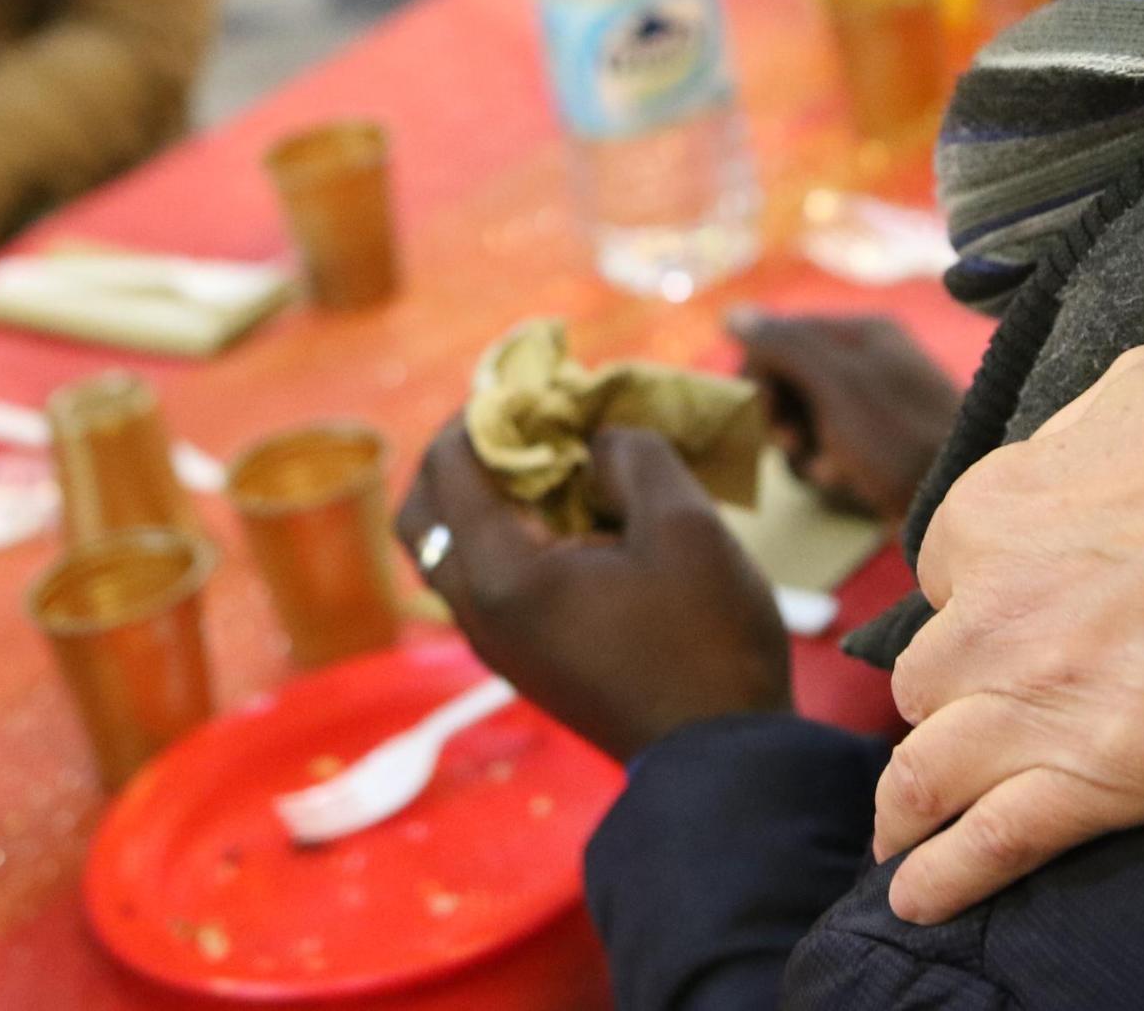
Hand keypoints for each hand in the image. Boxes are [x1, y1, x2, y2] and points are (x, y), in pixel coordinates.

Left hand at [398, 423, 790, 762]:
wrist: (721, 759)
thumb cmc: (708, 642)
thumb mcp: (686, 525)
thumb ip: (631, 456)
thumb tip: (594, 442)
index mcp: (502, 576)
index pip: (449, 463)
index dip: (486, 408)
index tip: (538, 384)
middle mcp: (477, 610)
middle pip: (422, 508)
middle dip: (463, 450)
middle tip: (527, 421)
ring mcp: (495, 640)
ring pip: (450, 544)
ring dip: (485, 491)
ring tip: (558, 465)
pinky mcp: (521, 655)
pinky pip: (483, 574)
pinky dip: (507, 530)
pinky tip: (577, 515)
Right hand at [729, 308, 959, 522]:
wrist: (964, 502)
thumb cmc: (898, 439)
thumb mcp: (835, 385)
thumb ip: (784, 346)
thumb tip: (734, 314)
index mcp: (863, 332)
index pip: (782, 334)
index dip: (761, 374)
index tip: (767, 414)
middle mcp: (872, 359)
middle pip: (792, 373)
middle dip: (781, 411)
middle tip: (789, 443)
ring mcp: (879, 402)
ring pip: (809, 412)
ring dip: (802, 442)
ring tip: (822, 467)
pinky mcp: (884, 443)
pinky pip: (833, 442)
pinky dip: (827, 461)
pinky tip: (840, 478)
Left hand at [874, 344, 1143, 924]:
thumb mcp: (1139, 386)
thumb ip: (1069, 444)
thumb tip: (1056, 470)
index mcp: (994, 509)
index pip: (949, 573)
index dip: (986, 596)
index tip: (1026, 617)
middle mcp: (991, 608)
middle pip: (932, 673)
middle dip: (961, 690)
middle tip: (1007, 710)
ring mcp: (1039, 700)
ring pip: (928, 766)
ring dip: (920, 796)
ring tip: (911, 833)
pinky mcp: (1104, 781)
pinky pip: (988, 846)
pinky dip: (942, 879)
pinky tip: (920, 901)